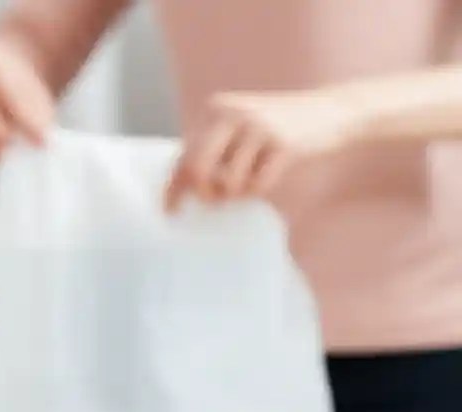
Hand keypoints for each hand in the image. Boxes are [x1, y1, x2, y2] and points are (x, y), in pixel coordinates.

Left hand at [165, 90, 364, 211]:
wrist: (333, 111)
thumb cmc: (279, 128)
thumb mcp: (240, 128)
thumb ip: (212, 150)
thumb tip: (180, 188)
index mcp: (216, 109)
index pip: (184, 155)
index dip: (174, 188)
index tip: (170, 210)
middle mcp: (232, 113)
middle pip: (197, 170)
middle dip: (204, 194)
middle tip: (216, 202)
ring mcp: (258, 127)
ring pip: (228, 182)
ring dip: (236, 194)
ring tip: (249, 185)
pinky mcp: (283, 144)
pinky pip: (257, 185)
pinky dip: (258, 191)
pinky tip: (267, 179)